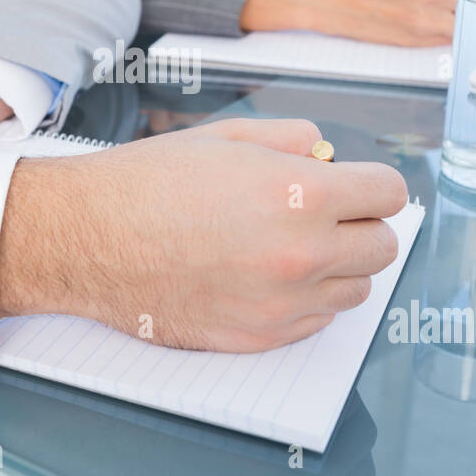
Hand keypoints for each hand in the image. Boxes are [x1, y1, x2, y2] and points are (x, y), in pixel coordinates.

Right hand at [0, 118, 407, 351]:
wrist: (87, 238)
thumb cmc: (148, 183)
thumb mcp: (226, 137)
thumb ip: (293, 140)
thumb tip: (329, 156)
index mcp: (299, 194)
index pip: (388, 194)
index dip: (370, 184)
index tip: (355, 186)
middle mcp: (300, 254)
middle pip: (383, 247)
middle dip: (360, 226)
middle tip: (324, 216)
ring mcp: (281, 303)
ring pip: (356, 290)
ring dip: (336, 267)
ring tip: (289, 247)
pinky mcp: (259, 337)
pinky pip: (316, 321)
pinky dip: (305, 300)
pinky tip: (264, 276)